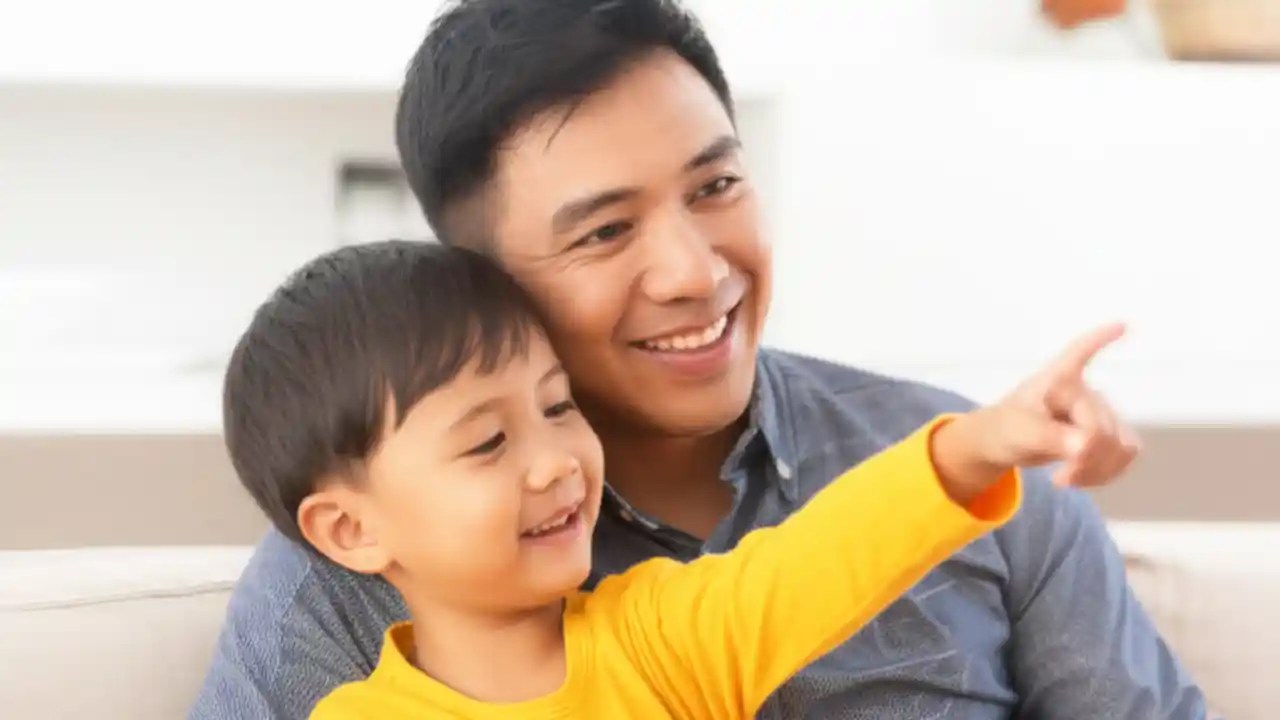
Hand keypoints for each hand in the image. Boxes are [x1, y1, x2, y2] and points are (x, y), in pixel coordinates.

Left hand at [934, 323, 1140, 499]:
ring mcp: (1100, 411)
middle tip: (1060, 477)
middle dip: (1086, 458)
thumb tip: (1085, 446)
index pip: (1079, 353)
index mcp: (1057, 380)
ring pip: (1123, 445)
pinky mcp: (1110, 432)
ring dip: (1099, 469)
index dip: (1099, 340)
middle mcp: (1084, 391)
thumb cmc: (1006, 428)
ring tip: (1067, 478)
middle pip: (1103, 429)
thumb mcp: (1018, 432)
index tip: (1120, 325)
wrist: (1006, 443)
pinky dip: (1108, 472)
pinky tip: (1083, 477)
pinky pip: (1126, 453)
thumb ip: (1049, 437)